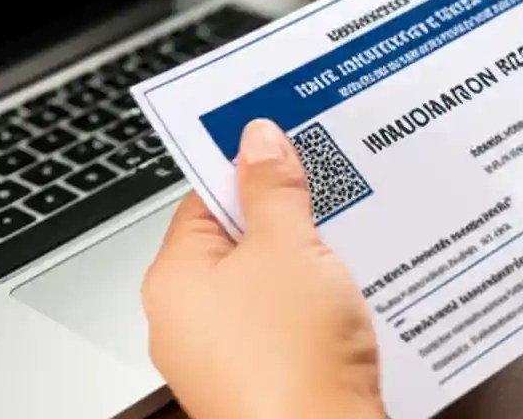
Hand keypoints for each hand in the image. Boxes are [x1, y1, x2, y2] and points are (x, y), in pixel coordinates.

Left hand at [142, 119, 383, 418]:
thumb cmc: (291, 361)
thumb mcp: (290, 247)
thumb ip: (274, 188)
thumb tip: (258, 141)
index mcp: (174, 279)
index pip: (204, 200)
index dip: (250, 170)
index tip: (288, 149)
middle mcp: (186, 321)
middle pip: (238, 243)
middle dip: (289, 220)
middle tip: (329, 200)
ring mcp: (223, 356)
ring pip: (267, 286)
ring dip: (308, 266)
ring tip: (346, 254)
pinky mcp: (262, 381)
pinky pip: (286, 325)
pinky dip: (315, 308)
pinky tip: (348, 303)